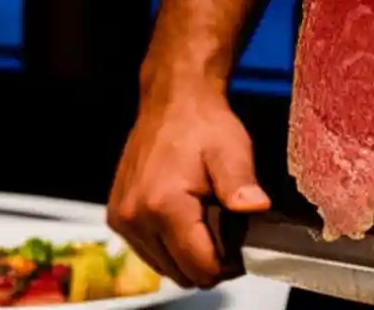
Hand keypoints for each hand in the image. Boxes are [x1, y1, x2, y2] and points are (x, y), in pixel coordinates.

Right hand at [107, 83, 271, 288]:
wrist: (172, 100)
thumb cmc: (203, 124)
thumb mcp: (232, 152)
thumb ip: (241, 185)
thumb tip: (256, 208)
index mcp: (164, 205)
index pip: (201, 267)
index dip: (229, 265)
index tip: (243, 249)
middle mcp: (136, 217)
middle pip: (181, 273)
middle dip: (208, 263)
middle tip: (228, 235)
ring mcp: (123, 218)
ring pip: (163, 267)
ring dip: (186, 256)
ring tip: (206, 225)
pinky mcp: (117, 216)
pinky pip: (148, 251)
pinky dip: (168, 246)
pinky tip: (184, 221)